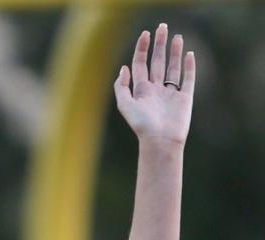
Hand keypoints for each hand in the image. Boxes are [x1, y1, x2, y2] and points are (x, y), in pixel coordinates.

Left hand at [114, 24, 194, 147]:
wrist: (160, 140)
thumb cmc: (141, 125)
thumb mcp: (124, 105)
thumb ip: (122, 87)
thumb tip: (124, 67)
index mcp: (141, 90)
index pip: (140, 63)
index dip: (141, 48)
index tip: (145, 34)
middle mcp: (156, 89)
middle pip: (157, 61)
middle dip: (159, 44)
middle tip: (162, 27)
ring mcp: (171, 93)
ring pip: (173, 67)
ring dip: (174, 52)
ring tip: (177, 36)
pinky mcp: (185, 98)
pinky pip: (188, 79)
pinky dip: (189, 67)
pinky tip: (189, 54)